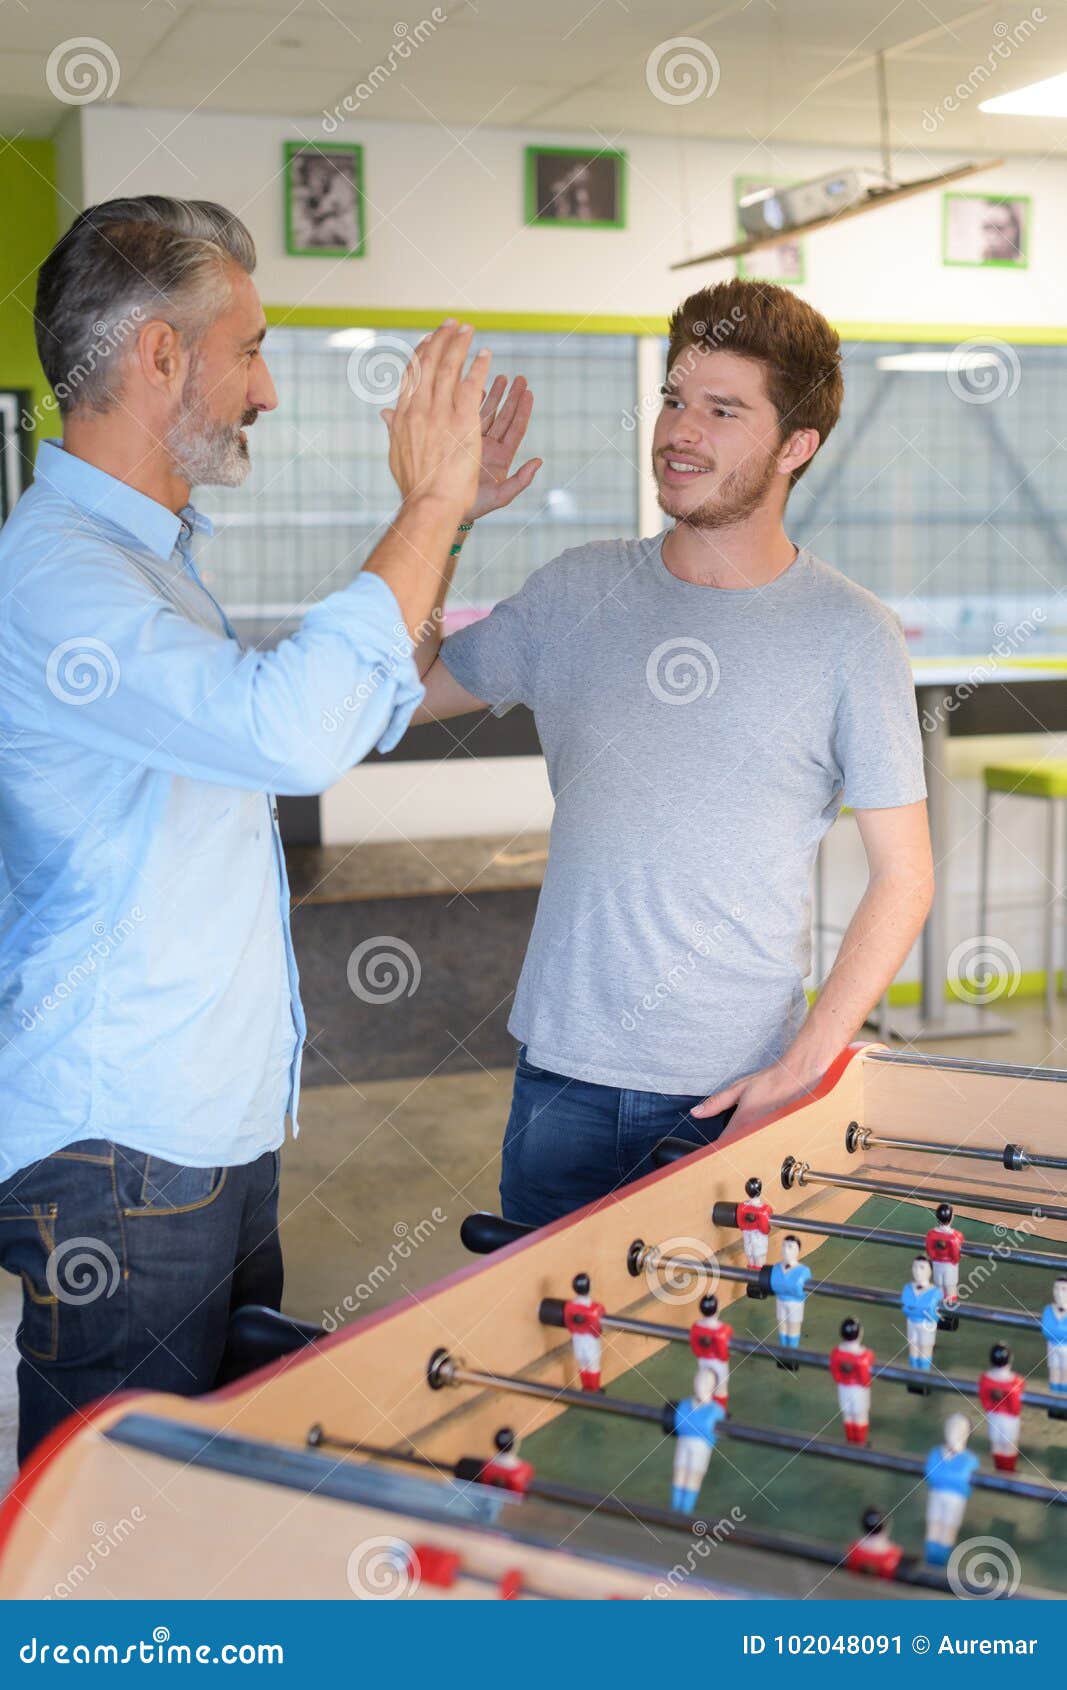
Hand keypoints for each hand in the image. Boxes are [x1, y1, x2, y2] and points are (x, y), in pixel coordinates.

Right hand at [381, 322, 489, 513]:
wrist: (429, 502)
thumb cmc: (414, 485)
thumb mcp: (397, 453)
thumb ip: (393, 428)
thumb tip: (385, 413)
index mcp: (404, 415)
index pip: (412, 376)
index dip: (420, 354)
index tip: (427, 339)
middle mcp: (420, 409)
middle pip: (430, 364)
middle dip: (440, 340)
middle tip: (450, 323)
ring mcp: (441, 413)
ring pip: (450, 368)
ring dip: (459, 345)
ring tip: (468, 329)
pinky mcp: (463, 421)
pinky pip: (471, 385)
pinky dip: (478, 367)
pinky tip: (485, 353)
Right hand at [466, 374, 541, 519]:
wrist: (448, 506)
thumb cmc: (477, 505)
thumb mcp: (502, 496)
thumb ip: (521, 480)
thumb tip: (539, 461)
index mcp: (503, 457)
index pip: (516, 428)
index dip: (523, 410)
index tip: (529, 392)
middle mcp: (491, 446)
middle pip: (505, 416)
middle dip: (512, 396)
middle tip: (520, 378)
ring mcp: (476, 441)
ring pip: (488, 413)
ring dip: (495, 395)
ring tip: (502, 377)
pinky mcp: (460, 439)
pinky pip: (469, 417)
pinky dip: (473, 402)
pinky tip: (476, 387)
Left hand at [690, 1057, 824, 1142]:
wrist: (797, 1079)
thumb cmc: (770, 1082)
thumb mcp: (738, 1089)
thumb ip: (716, 1103)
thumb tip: (697, 1113)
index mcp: (743, 1121)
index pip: (723, 1145)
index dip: (713, 1150)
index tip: (706, 1152)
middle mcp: (756, 1132)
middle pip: (737, 1152)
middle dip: (728, 1152)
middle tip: (723, 1150)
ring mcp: (769, 1137)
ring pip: (751, 1152)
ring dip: (743, 1151)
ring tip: (741, 1145)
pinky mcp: (778, 1138)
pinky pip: (763, 1147)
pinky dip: (757, 1146)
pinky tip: (757, 1139)